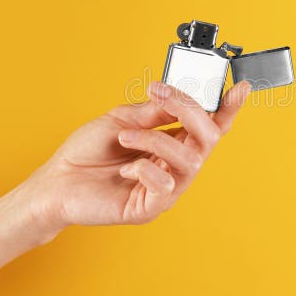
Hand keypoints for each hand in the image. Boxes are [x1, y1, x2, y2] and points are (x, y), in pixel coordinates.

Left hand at [21, 80, 250, 238]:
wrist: (56, 182)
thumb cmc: (87, 152)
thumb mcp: (121, 120)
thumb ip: (154, 111)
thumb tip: (179, 96)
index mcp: (172, 141)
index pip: (209, 125)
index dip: (228, 108)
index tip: (240, 88)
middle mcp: (175, 165)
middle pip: (209, 138)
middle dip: (191, 112)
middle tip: (163, 98)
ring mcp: (166, 188)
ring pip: (190, 160)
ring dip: (156, 141)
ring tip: (125, 137)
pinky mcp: (150, 208)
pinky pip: (166, 185)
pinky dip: (145, 168)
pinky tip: (126, 169)